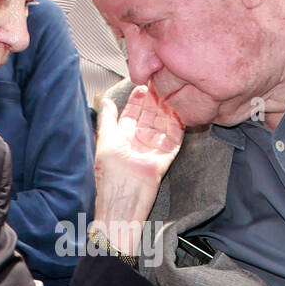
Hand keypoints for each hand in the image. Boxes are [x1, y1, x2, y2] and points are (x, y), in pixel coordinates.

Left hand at [91, 84, 183, 253]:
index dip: (137, 100)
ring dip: (166, 109)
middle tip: (159, 85)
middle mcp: (138, 143)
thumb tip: (106, 101)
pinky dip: (178, 125)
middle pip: (149, 116)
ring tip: (169, 93)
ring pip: (162, 124)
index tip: (142, 86)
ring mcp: (153, 150)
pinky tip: (179, 111)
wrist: (122, 200)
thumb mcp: (104, 140)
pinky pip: (174, 139)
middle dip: (154, 101)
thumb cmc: (109, 175)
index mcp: (122, 138)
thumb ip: (107, 119)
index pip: (132, 114)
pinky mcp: (165, 158)